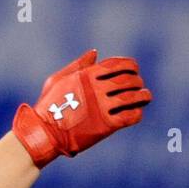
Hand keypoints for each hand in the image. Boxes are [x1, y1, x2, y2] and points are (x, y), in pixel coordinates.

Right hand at [12, 50, 150, 168]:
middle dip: (137, 81)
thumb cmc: (47, 107)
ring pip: (134, 97)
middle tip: (137, 86)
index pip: (119, 64)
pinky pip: (131, 116)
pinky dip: (137, 113)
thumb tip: (95, 53)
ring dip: (143, 95)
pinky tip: (136, 112)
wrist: (43, 134)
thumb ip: (77, 66)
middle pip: (129, 80)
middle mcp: (96, 89)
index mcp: (87, 76)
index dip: (130, 66)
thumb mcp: (57, 81)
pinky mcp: (105, 126)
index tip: (132, 71)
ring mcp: (101, 107)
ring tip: (145, 97)